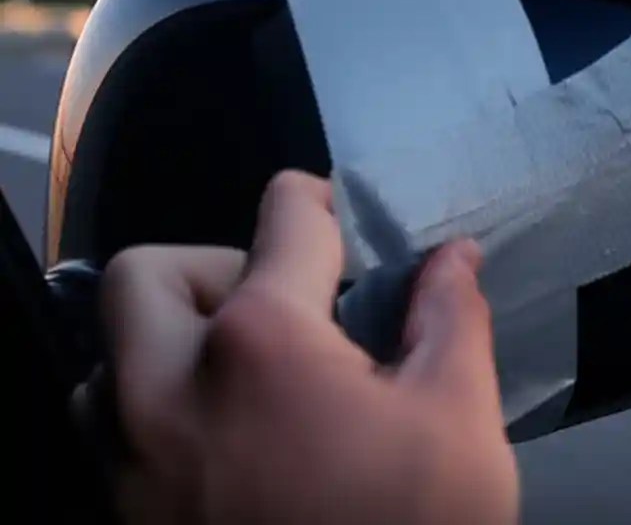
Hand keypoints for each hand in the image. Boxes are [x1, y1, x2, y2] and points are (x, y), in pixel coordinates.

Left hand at [94, 171, 517, 524]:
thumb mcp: (458, 419)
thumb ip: (449, 318)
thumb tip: (452, 257)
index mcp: (262, 345)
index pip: (283, 225)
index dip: (315, 201)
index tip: (326, 205)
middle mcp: (169, 389)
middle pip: (149, 273)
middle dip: (216, 264)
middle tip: (285, 304)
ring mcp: (132, 460)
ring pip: (111, 355)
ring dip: (170, 338)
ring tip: (248, 370)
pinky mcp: (124, 514)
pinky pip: (107, 425)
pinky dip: (150, 403)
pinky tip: (221, 433)